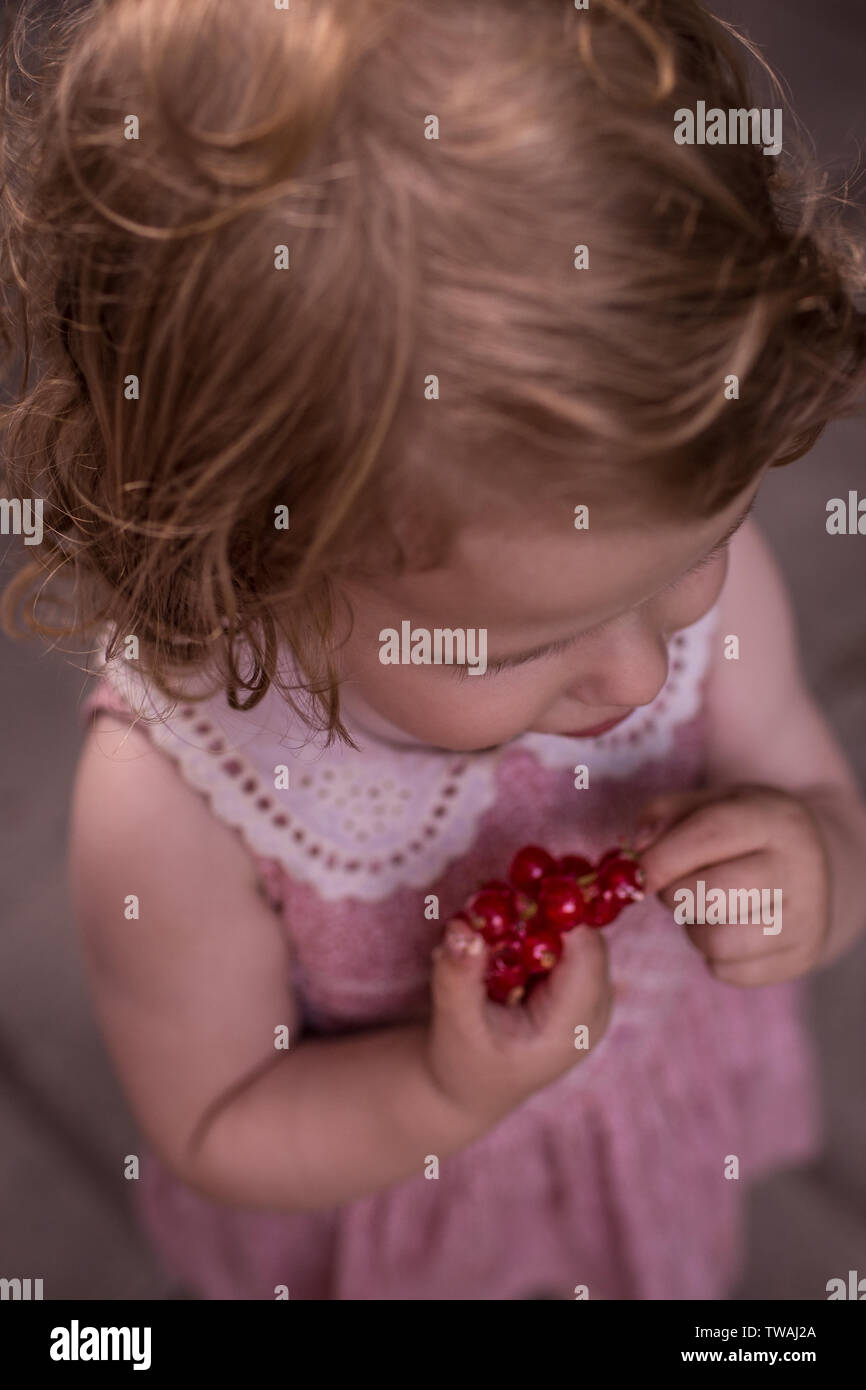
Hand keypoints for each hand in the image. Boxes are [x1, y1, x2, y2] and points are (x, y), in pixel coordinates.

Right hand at [425, 918, 612, 1121]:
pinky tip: (497, 936)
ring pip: (572, 930)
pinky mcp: (574, 982)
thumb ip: (459, 976)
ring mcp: (588, 994)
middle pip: (582, 934)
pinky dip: (530, 927)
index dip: (558, 912)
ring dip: (532, 916)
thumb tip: (463, 927)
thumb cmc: (464, 1063)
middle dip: (539, 909)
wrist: (469, 1089)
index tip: (513, 892)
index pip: (586, 951)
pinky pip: (562, 937)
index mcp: (573, 1026)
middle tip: (489, 900)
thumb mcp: (455, 1024)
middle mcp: (593, 1008)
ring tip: (485, 920)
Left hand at [636, 783, 830, 986]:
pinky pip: (731, 972)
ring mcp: (808, 918)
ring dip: (694, 929)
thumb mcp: (713, 804)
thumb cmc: (747, 833)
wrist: (816, 867)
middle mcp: (800, 868)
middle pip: (712, 895)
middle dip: (675, 896)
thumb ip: (666, 815)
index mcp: (776, 820)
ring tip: (706, 910)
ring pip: (719, 941)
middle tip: (676, 889)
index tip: (636, 873)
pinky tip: (729, 929)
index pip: (710, 835)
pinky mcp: (803, 957)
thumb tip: (639, 851)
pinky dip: (715, 956)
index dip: (662, 857)